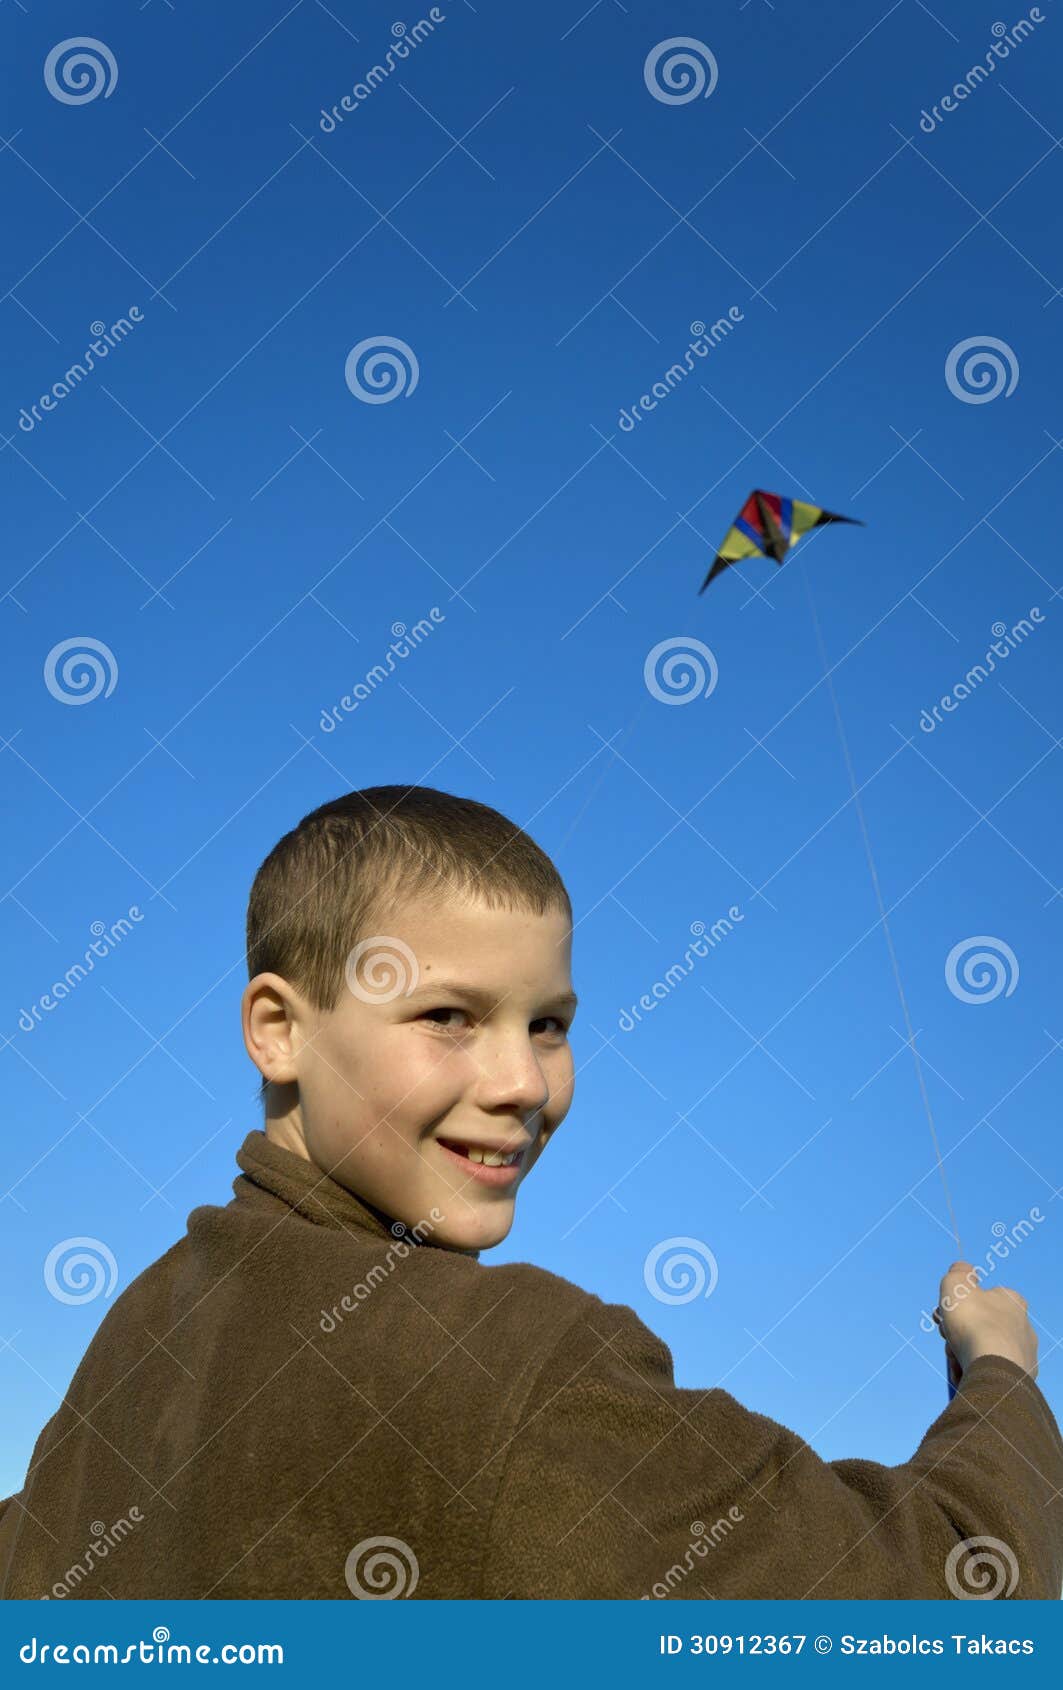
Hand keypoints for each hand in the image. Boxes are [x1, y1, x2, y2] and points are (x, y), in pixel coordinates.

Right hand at [934, 1260, 1037, 1380]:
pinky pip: (989, 1370)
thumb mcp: (958, 1283)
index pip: (982, 1296)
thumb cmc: (975, 1323)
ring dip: (962, 1350)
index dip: (958, 1303)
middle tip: (946, 1334)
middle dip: (958, 1329)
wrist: (994, 1369)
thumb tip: (962, 1268)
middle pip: (980, 1324)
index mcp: (1012, 1301)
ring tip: (954, 1356)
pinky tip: (963, 1372)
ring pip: (982, 1348)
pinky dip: (973, 1370)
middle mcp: (1022, 1326)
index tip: (942, 1312)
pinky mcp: (1019, 1377)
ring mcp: (1022, 1353)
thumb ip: (959, 1272)